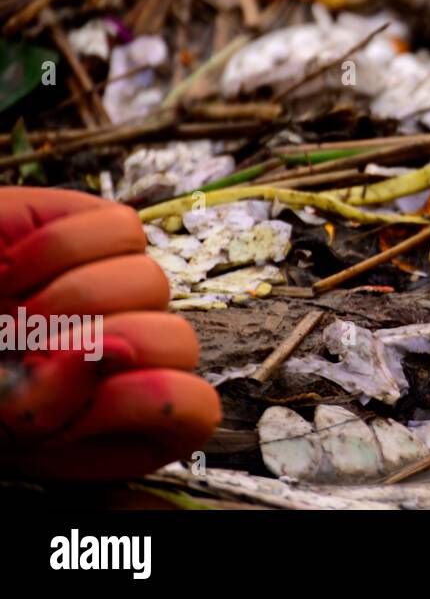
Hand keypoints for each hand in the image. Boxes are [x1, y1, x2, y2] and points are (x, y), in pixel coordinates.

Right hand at [0, 188, 220, 479]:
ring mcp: (126, 290)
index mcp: (121, 417)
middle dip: (97, 344)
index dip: (148, 400)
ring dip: (69, 298)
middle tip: (27, 349)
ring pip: (151, 280)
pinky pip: (121, 228)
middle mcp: (137, 352)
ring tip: (15, 312)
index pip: (194, 410)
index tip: (80, 399)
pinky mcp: (102, 234)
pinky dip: (58, 248)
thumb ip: (45, 406)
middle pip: (178, 341)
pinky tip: (15, 271)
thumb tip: (116, 349)